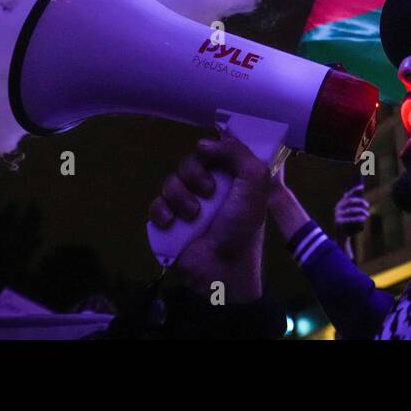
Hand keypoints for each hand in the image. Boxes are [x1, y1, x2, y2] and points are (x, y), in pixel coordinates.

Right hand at [148, 129, 272, 300]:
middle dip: (195, 175)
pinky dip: (162, 212)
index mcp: (231, 177)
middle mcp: (209, 188)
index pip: (214, 150)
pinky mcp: (169, 222)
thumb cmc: (242, 226)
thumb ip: (239, 153)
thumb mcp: (255, 183)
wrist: (222, 268)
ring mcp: (187, 205)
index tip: (210, 153)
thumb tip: (204, 143)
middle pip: (189, 163)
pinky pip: (156, 204)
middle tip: (209, 193)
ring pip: (170, 182)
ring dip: (181, 197)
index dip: (210, 149)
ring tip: (194, 216)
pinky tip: (171, 222)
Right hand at [333, 184, 370, 236]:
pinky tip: (364, 218)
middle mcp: (338, 208)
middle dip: (360, 202)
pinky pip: (350, 219)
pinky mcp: (339, 223)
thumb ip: (355, 203)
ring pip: (351, 210)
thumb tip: (360, 189)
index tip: (362, 187)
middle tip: (367, 205)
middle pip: (350, 201)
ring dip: (361, 211)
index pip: (348, 195)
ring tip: (367, 214)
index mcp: (341, 204)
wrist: (342, 237)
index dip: (355, 190)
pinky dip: (358, 218)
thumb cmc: (350, 223)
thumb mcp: (352, 213)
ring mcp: (337, 215)